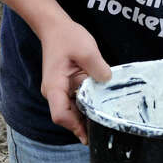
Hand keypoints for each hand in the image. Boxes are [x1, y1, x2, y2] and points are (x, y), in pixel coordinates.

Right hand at [38, 19, 110, 143]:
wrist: (55, 28)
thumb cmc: (67, 37)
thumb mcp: (87, 50)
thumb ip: (98, 68)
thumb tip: (108, 82)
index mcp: (54, 86)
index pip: (60, 114)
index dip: (74, 126)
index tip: (90, 134)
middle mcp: (54, 92)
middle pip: (66, 117)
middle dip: (83, 127)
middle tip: (104, 133)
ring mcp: (59, 91)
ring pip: (71, 112)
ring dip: (85, 119)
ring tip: (105, 126)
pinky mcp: (65, 87)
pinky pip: (75, 102)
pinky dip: (85, 109)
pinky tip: (100, 111)